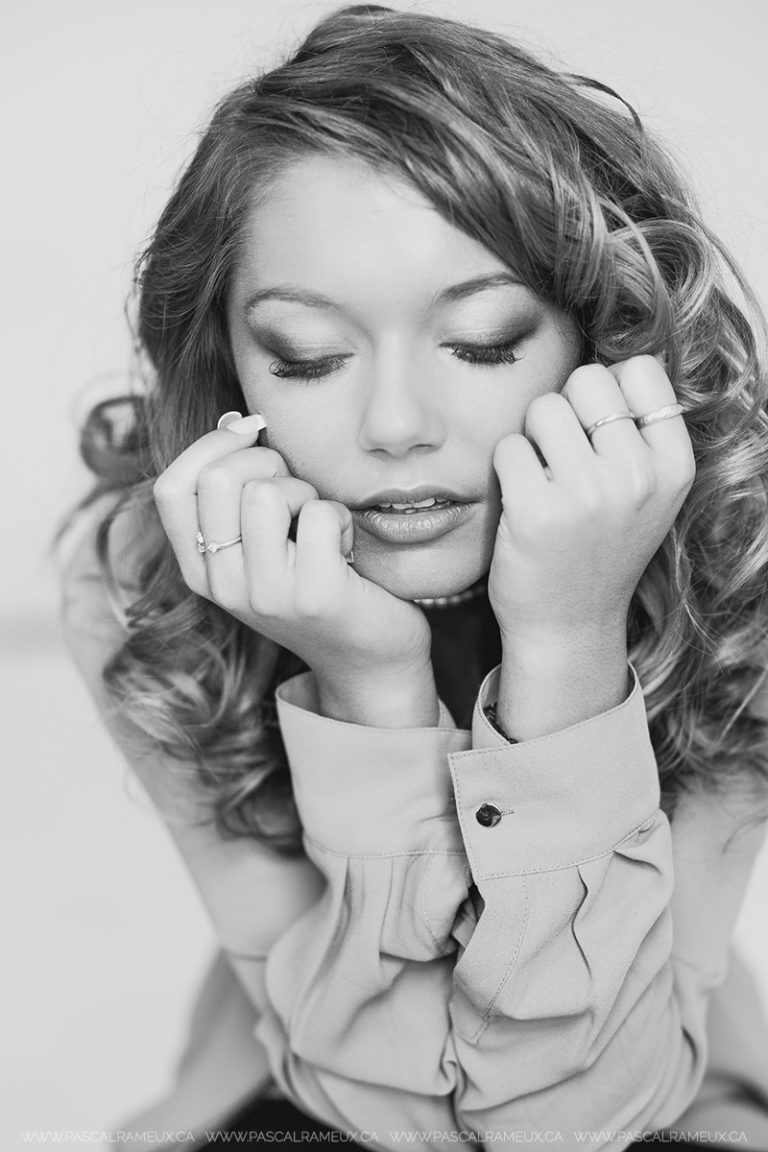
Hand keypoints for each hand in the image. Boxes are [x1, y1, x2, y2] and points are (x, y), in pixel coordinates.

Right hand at [153, 419, 436, 727]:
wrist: (368, 663)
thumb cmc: (319, 587)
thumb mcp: (262, 547)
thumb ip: (238, 496)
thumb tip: (234, 421)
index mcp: (202, 571)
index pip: (170, 489)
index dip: (208, 446)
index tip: (251, 434)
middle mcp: (224, 586)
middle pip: (217, 479)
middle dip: (266, 462)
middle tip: (297, 492)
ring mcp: (267, 594)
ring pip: (266, 492)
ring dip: (304, 493)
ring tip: (319, 527)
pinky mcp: (316, 595)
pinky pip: (319, 515)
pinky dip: (341, 518)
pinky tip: (347, 549)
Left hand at [488, 356, 694, 737]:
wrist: (568, 623)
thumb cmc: (599, 545)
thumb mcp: (646, 490)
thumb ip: (637, 429)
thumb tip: (603, 361)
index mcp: (674, 465)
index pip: (641, 369)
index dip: (609, 391)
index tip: (599, 432)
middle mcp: (638, 477)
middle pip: (586, 379)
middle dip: (566, 408)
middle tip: (564, 458)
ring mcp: (587, 495)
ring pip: (542, 407)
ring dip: (533, 437)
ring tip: (544, 481)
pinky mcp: (535, 512)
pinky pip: (508, 446)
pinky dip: (506, 468)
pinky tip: (522, 503)